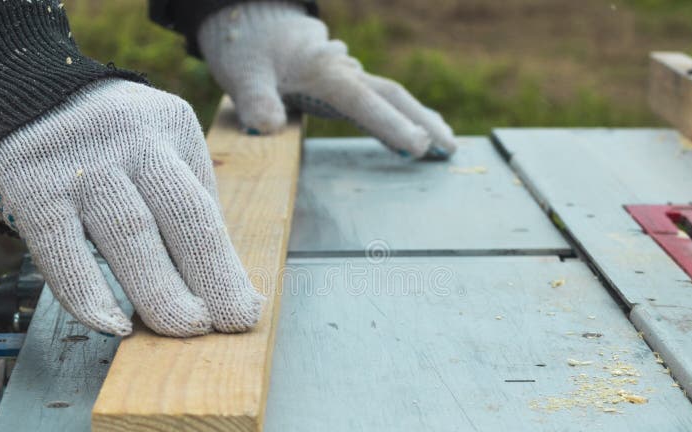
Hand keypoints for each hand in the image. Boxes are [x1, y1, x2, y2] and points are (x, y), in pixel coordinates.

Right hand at [0, 79, 262, 336]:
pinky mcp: (31, 187)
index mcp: (170, 127)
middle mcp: (130, 139)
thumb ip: (183, 202)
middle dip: (208, 277)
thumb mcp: (155, 145)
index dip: (227, 267)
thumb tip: (222, 282)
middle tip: (223, 323)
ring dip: (158, 290)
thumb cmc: (99, 141)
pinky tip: (111, 324)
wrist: (8, 97)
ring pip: (128, 233)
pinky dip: (88, 293)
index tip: (245, 312)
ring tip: (181, 328)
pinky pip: (62, 250)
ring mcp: (80, 163)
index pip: (203, 208)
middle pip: (180, 215)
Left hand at [198, 1, 456, 158]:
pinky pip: (380, 98)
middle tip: (449, 149)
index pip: (361, 100)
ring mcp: (347, 75)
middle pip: (392, 95)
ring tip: (447, 146)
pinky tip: (417, 131)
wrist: (253, 22)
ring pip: (392, 95)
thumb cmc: (246, 50)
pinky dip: (403, 115)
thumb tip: (265, 128)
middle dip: (423, 122)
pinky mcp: (345, 81)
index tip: (416, 147)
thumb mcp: (241, 74)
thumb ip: (254, 100)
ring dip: (420, 119)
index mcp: (322, 71)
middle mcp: (343, 71)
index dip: (389, 124)